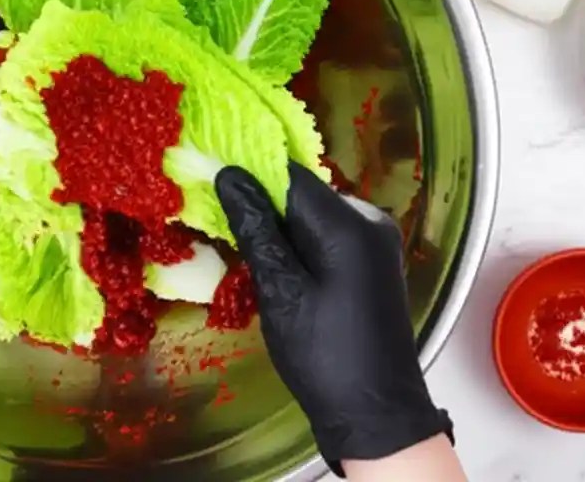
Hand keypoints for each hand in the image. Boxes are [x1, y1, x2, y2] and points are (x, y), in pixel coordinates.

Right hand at [215, 162, 451, 473]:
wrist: (377, 413)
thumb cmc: (325, 355)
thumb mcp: (280, 290)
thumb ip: (256, 228)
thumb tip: (229, 175)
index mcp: (349, 223)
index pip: (289, 174)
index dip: (247, 171)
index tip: (207, 173)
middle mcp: (369, 220)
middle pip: (302, 194)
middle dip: (260, 204)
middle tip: (218, 223)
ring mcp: (376, 242)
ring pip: (313, 216)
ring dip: (277, 228)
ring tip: (242, 251)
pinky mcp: (373, 262)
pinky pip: (328, 237)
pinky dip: (299, 245)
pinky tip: (275, 269)